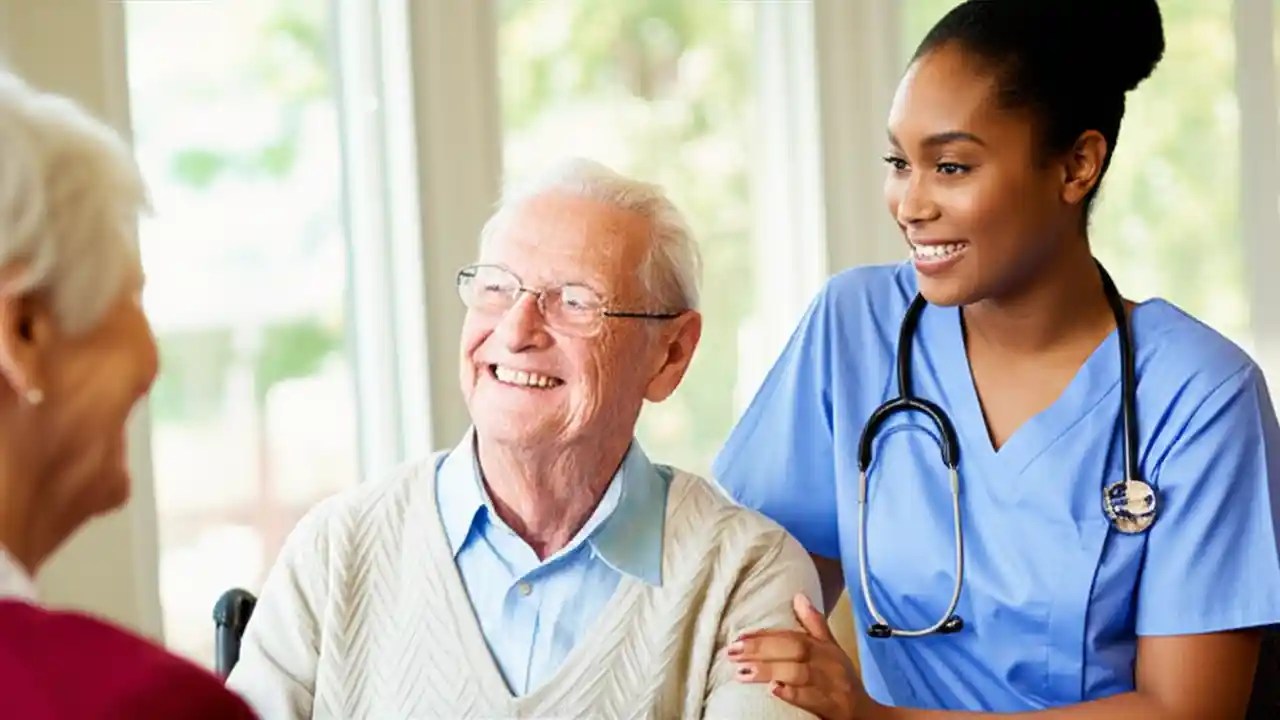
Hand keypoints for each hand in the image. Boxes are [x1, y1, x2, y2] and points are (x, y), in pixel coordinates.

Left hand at [727, 594, 874, 719]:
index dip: (767, 635)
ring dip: (770, 671)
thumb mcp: (831, 649)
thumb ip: (814, 624)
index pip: (793, 636)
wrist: (865, 714)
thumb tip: (799, 596)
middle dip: (762, 649)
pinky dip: (792, 694)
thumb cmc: (842, 679)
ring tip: (742, 672)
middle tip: (732, 652)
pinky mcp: (831, 707)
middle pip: (795, 649)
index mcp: (824, 648)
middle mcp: (827, 664)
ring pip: (799, 673)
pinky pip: (811, 699)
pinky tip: (773, 691)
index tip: (740, 636)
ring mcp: (829, 685)